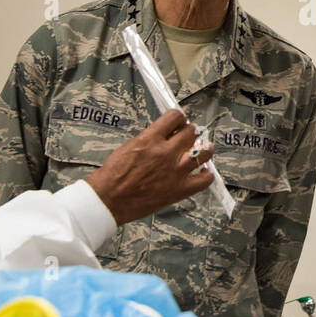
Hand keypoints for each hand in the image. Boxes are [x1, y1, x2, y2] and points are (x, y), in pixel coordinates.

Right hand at [86, 110, 215, 224]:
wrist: (108, 199)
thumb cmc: (113, 175)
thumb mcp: (129, 146)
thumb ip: (150, 139)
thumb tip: (165, 135)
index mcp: (150, 139)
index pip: (175, 116)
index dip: (179, 118)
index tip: (179, 122)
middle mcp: (166, 152)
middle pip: (191, 132)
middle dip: (190, 132)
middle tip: (188, 137)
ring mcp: (175, 171)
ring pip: (204, 152)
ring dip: (205, 149)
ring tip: (202, 150)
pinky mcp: (179, 189)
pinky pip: (204, 180)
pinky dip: (207, 175)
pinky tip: (203, 172)